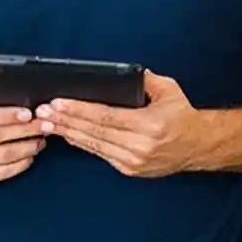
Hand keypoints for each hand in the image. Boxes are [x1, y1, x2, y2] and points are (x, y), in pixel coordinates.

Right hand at [0, 89, 47, 187]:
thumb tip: (10, 88)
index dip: (6, 115)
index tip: (28, 113)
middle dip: (24, 130)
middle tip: (44, 125)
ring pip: (3, 155)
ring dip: (27, 147)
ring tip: (40, 139)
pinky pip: (4, 172)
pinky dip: (21, 163)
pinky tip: (30, 154)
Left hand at [35, 70, 204, 177]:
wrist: (199, 146)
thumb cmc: (182, 117)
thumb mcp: (168, 90)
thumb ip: (145, 80)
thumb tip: (124, 72)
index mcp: (150, 125)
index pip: (105, 116)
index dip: (79, 110)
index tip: (58, 104)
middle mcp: (140, 146)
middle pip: (94, 132)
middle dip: (64, 121)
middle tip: (41, 112)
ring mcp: (134, 161)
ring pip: (93, 145)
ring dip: (67, 133)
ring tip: (46, 123)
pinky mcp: (129, 169)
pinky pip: (99, 154)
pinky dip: (81, 143)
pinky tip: (66, 134)